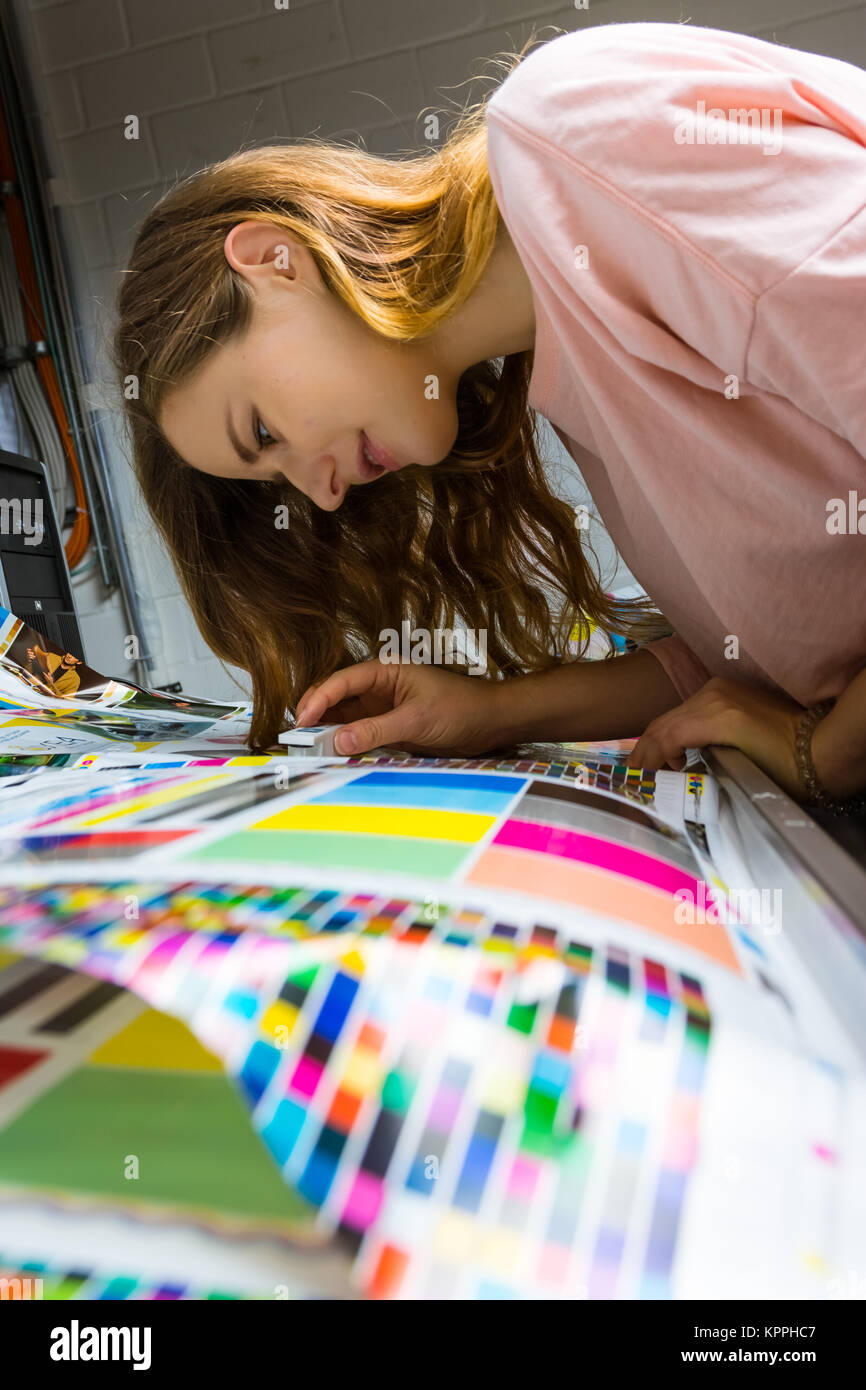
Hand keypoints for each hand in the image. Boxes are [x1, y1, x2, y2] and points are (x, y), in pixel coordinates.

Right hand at [295, 659, 508, 755]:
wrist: (490, 722)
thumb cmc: (460, 708)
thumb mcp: (416, 719)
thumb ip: (376, 730)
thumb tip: (338, 741)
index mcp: (385, 670)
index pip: (342, 682)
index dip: (318, 699)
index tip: (303, 721)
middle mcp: (379, 687)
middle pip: (337, 698)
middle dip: (316, 716)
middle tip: (299, 739)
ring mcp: (382, 708)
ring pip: (345, 718)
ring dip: (329, 732)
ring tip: (311, 750)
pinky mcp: (389, 728)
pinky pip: (360, 734)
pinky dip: (346, 744)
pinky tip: (335, 755)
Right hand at [627, 675, 805, 798]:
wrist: (822, 747)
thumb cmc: (788, 768)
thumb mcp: (739, 772)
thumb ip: (698, 769)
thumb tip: (670, 779)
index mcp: (717, 715)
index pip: (664, 736)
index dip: (647, 762)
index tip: (639, 783)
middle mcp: (713, 694)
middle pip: (663, 722)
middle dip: (645, 751)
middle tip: (634, 777)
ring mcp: (720, 690)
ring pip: (673, 715)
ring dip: (658, 741)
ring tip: (652, 769)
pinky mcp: (726, 691)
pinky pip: (688, 710)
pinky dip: (675, 731)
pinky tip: (676, 754)